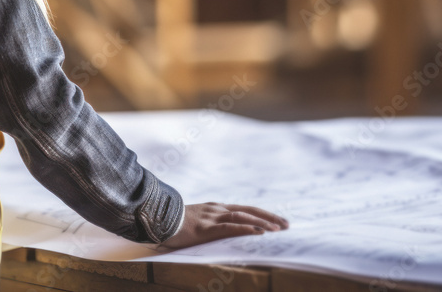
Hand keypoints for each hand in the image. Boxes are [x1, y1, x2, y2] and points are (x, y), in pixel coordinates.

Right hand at [159, 202, 287, 248]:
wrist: (154, 217)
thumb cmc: (171, 222)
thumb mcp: (193, 221)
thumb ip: (207, 224)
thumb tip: (218, 234)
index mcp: (215, 208)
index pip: (244, 210)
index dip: (262, 214)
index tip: (278, 220)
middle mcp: (216, 209)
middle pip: (249, 211)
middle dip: (269, 217)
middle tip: (287, 225)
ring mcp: (211, 217)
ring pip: (243, 217)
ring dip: (263, 223)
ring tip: (279, 229)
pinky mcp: (205, 228)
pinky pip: (230, 227)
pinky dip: (247, 229)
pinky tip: (259, 233)